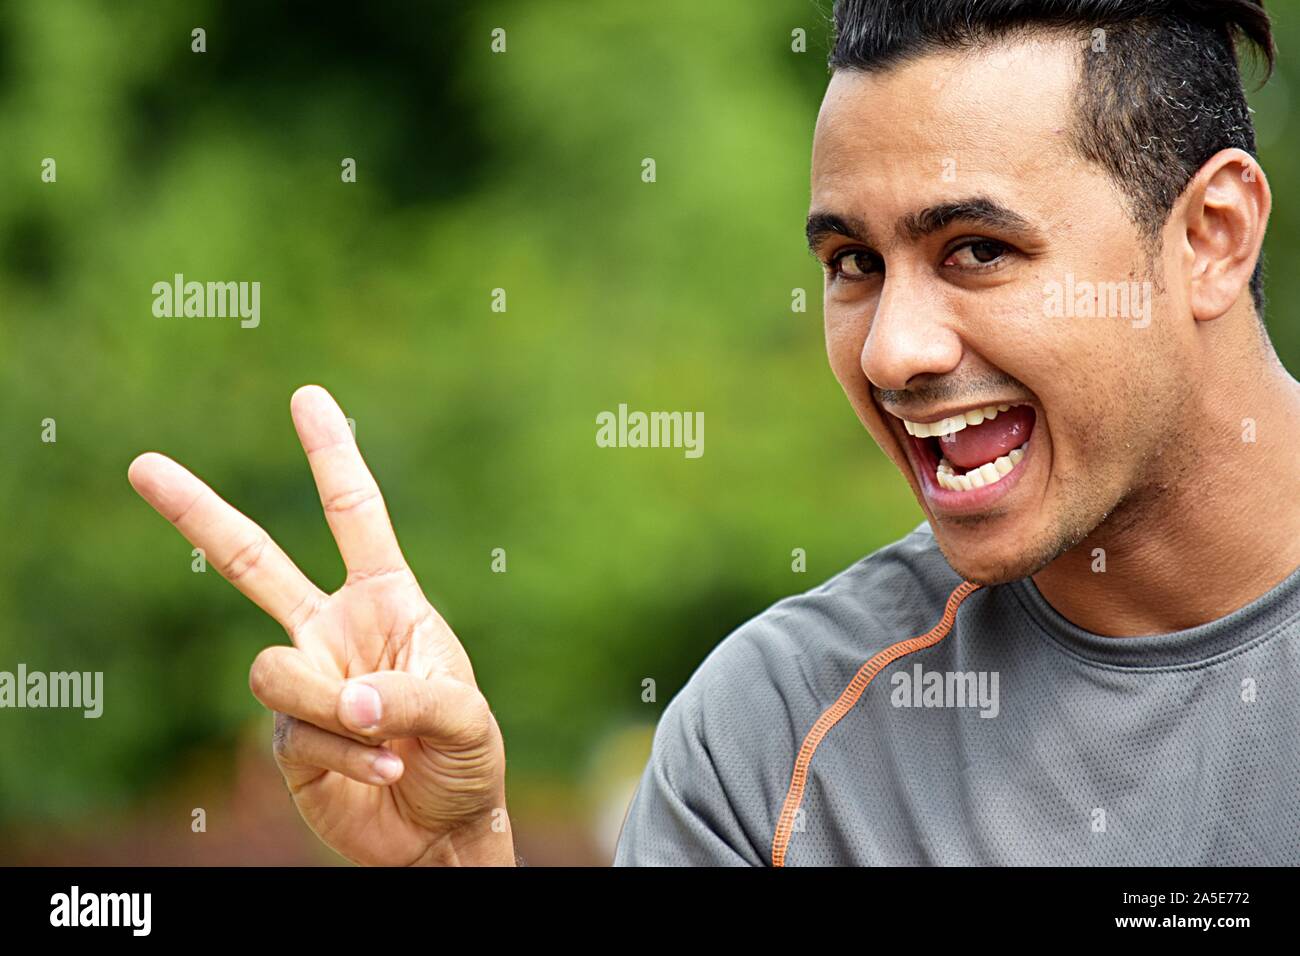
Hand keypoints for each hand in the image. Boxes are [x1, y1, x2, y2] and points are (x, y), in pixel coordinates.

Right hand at [128, 385, 514, 865]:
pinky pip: (292, 732)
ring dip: (332, 707)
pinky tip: (381, 771)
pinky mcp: (286, 740)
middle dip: (197, 514)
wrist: (442, 832)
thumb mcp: (465, 716)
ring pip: (271, 670)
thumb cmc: (467, 759)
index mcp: (386, 602)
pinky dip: (344, 755)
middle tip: (142, 465)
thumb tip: (347, 698)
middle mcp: (334, 632)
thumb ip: (409, 697)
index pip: (354, 517)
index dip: (332, 457)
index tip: (308, 397)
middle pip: (251, 563)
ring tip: (386, 742)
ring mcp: (305, 683)